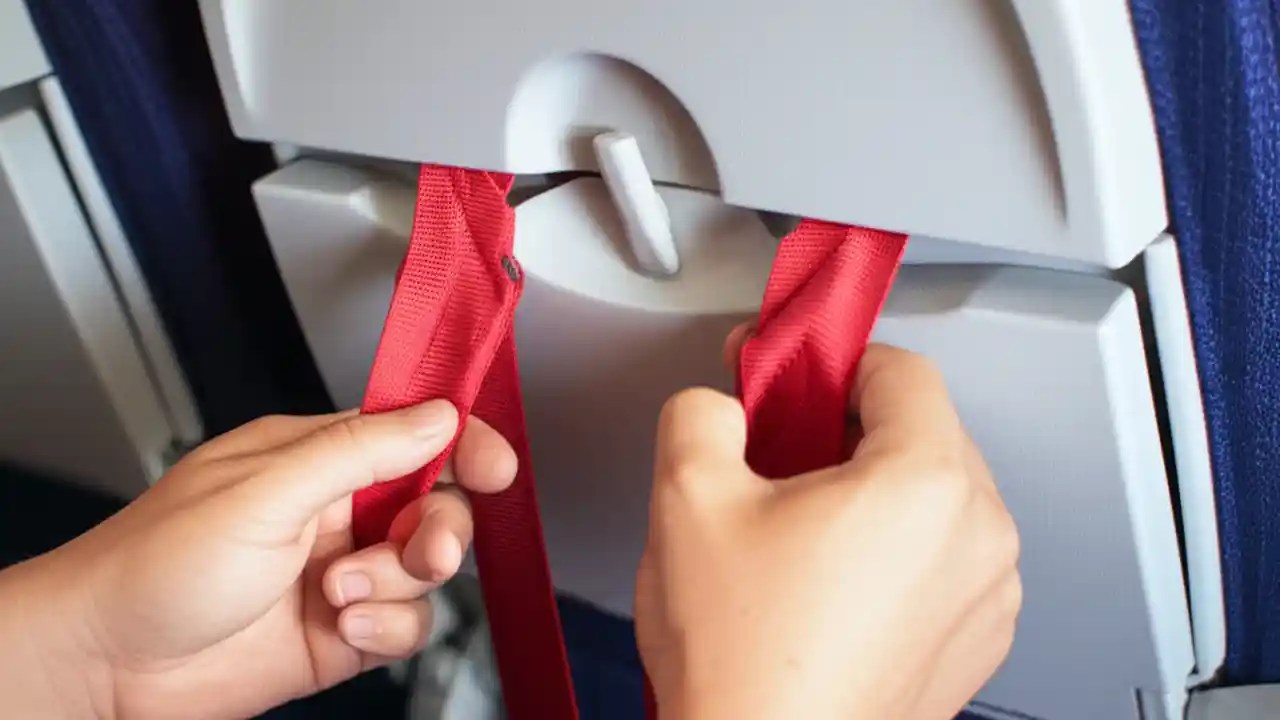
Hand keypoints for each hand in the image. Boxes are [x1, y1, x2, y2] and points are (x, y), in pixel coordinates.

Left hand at [0, 400, 514, 719]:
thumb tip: (438, 417)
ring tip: (341, 594)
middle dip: (440, 527)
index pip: (412, 432)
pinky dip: (387, 627)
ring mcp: (345, 573)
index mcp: (316, 457)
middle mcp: (336, 511)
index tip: (495, 464)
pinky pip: (408, 624)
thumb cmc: (157, 564)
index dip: (462, 442)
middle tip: (421, 548)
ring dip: (398, 584)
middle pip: (435, 503)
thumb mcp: (265, 491)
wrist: (108, 665)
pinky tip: (343, 627)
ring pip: (428, 570)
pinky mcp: (346, 630)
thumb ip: (359, 452)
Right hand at [635, 340, 1021, 719]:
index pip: (901, 370)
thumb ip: (701, 414)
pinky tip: (824, 583)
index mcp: (927, 484)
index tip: (789, 377)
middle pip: (922, 431)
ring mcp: (985, 594)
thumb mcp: (687, 499)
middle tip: (777, 457)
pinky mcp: (974, 640)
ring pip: (933, 497)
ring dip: (870, 492)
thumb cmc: (744, 663)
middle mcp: (979, 536)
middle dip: (845, 429)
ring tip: (797, 533)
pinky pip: (941, 559)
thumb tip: (718, 407)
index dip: (830, 362)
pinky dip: (893, 551)